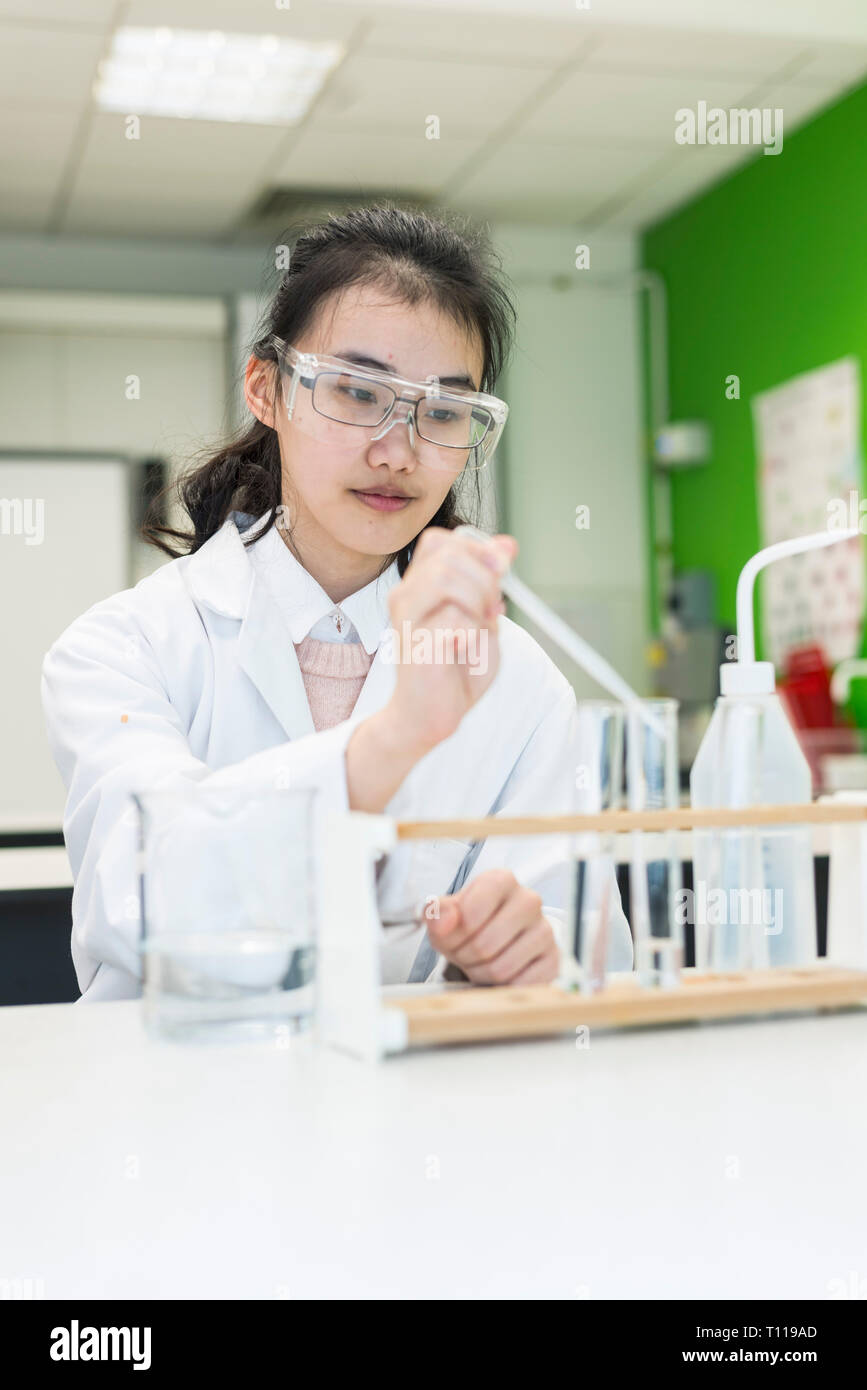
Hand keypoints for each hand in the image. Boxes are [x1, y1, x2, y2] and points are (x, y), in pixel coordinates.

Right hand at [384, 526, 516, 753]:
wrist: (430, 718)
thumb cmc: (454, 672)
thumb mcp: (483, 618)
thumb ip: (492, 582)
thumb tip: (507, 546)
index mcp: (418, 587)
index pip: (440, 541)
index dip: (475, 549)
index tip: (501, 571)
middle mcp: (405, 596)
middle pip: (447, 555)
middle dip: (484, 577)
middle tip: (492, 608)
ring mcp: (407, 618)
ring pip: (447, 578)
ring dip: (478, 600)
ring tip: (481, 626)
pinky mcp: (416, 642)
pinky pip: (455, 618)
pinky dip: (474, 632)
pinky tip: (466, 649)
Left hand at [427, 869, 559, 984]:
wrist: (495, 941)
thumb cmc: (470, 924)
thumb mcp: (445, 916)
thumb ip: (438, 913)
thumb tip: (443, 920)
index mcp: (501, 880)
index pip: (472, 911)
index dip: (454, 933)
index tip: (449, 936)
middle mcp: (529, 900)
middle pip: (485, 944)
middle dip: (466, 957)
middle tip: (463, 953)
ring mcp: (545, 930)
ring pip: (501, 968)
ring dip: (481, 974)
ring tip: (479, 963)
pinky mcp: (553, 959)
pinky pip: (521, 985)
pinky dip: (503, 987)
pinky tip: (501, 974)